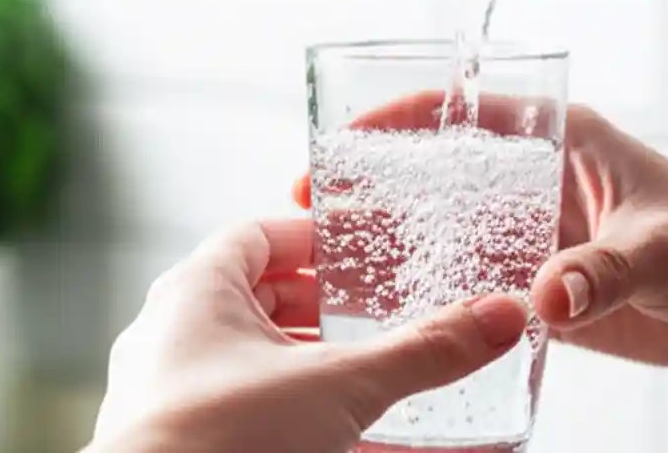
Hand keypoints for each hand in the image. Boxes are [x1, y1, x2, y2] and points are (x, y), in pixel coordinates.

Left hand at [87, 219, 529, 452]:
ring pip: (249, 362)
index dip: (311, 236)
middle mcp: (172, 337)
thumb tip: (497, 315)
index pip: (255, 236)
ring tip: (364, 375)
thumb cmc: (221, 440)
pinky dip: (293, 415)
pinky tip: (346, 440)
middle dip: (318, 307)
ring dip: (306, 364)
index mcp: (195, 292)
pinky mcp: (181, 443)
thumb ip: (422, 351)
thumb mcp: (339, 386)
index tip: (360, 247)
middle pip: (253, 299)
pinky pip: (245, 413)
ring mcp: (170, 395)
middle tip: (373, 312)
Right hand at [292, 94, 667, 371]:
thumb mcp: (665, 248)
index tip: (343, 136)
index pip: (464, 108)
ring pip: (443, 229)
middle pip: (434, 170)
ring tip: (329, 260)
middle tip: (311, 206)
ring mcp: (531, 233)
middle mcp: (534, 180)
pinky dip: (432, 294)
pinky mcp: (537, 282)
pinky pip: (470, 283)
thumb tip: (546, 300)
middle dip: (371, 183)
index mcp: (560, 138)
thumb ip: (605, 272)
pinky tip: (391, 312)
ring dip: (392, 241)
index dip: (398, 115)